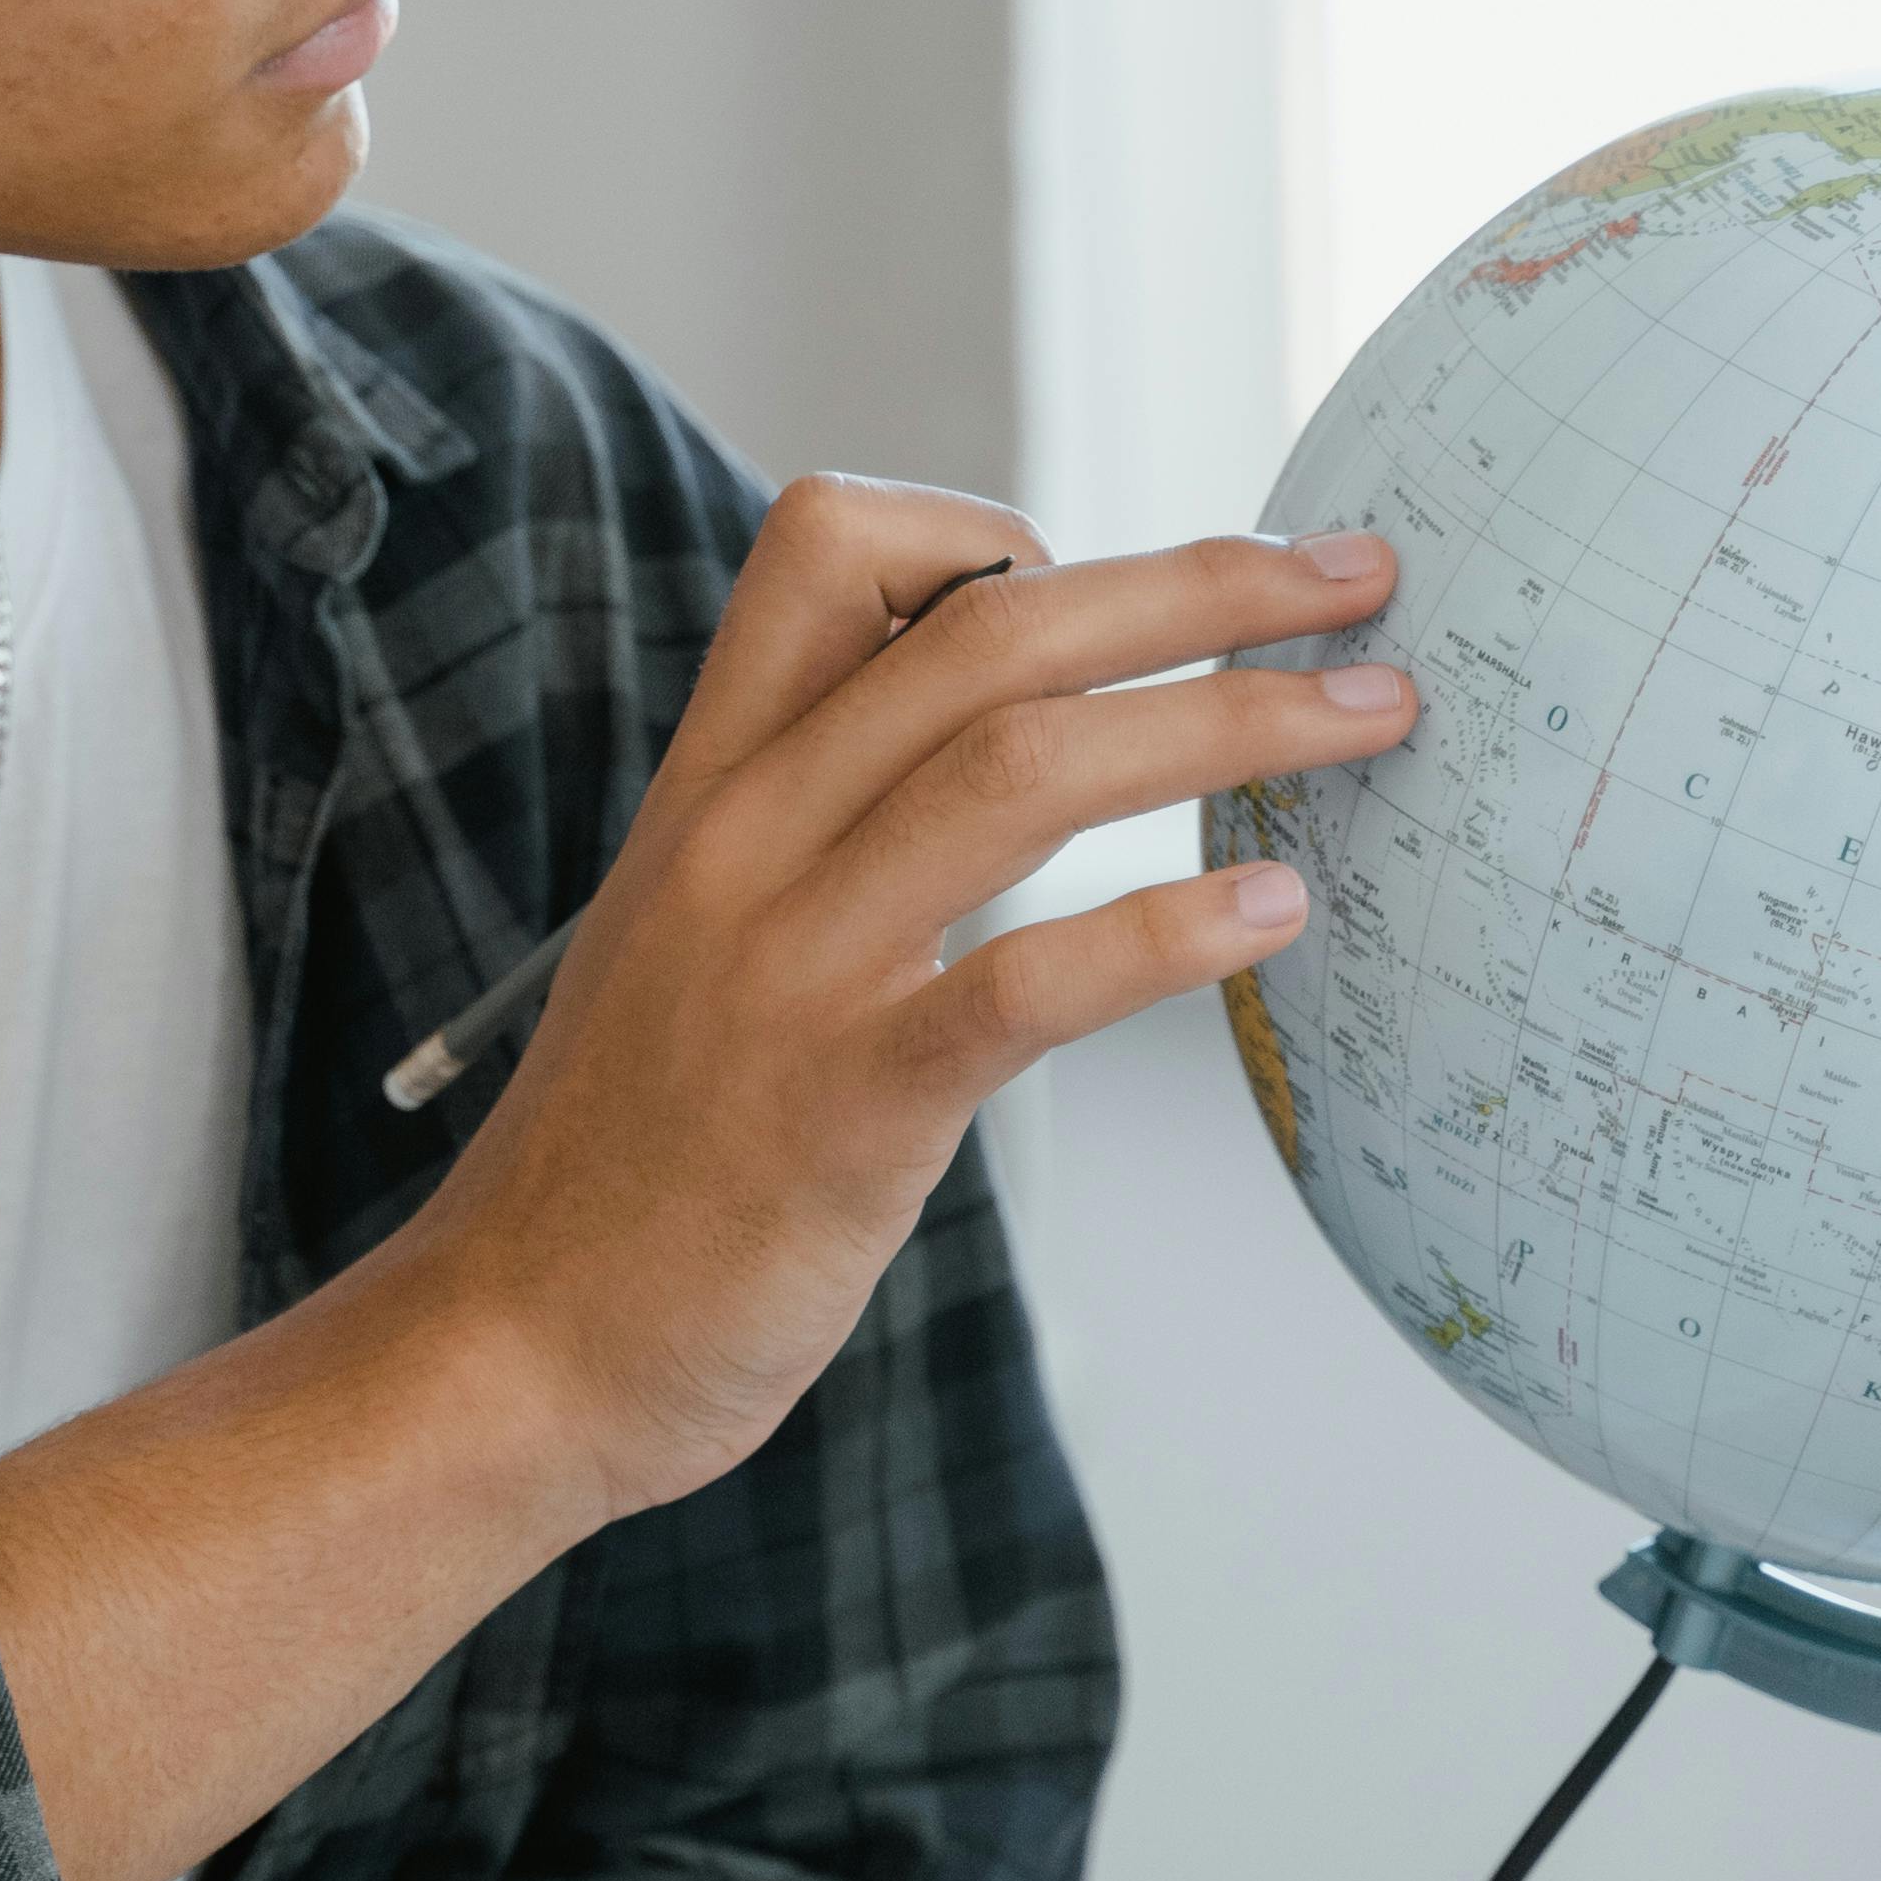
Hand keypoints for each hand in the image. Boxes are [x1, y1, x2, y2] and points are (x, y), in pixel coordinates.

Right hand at [410, 492, 1409, 1513]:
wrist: (510, 1345)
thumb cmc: (628, 1157)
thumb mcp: (689, 937)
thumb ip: (815, 839)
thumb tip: (997, 765)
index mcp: (710, 785)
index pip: (832, 545)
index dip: (997, 534)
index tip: (1122, 594)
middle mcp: (746, 841)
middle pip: (988, 627)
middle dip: (1198, 583)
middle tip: (1352, 578)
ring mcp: (790, 969)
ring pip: (1024, 763)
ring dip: (1226, 723)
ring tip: (1370, 719)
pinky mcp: (844, 1108)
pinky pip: (1028, 982)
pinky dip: (1168, 932)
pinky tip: (1273, 916)